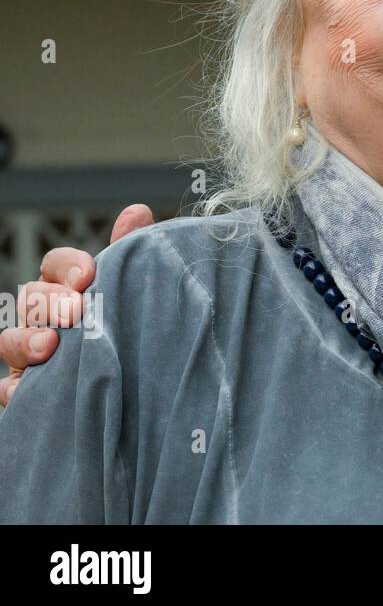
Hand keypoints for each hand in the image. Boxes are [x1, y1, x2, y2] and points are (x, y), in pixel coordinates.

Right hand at [0, 204, 153, 406]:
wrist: (145, 392)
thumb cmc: (134, 332)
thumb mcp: (137, 292)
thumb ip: (132, 252)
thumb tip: (136, 212)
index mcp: (71, 289)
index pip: (55, 264)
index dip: (67, 265)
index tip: (89, 275)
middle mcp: (46, 319)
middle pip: (31, 297)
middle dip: (49, 300)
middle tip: (75, 309)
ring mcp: (33, 356)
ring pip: (9, 341)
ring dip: (26, 340)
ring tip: (50, 345)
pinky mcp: (28, 393)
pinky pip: (7, 390)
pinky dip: (14, 389)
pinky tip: (27, 390)